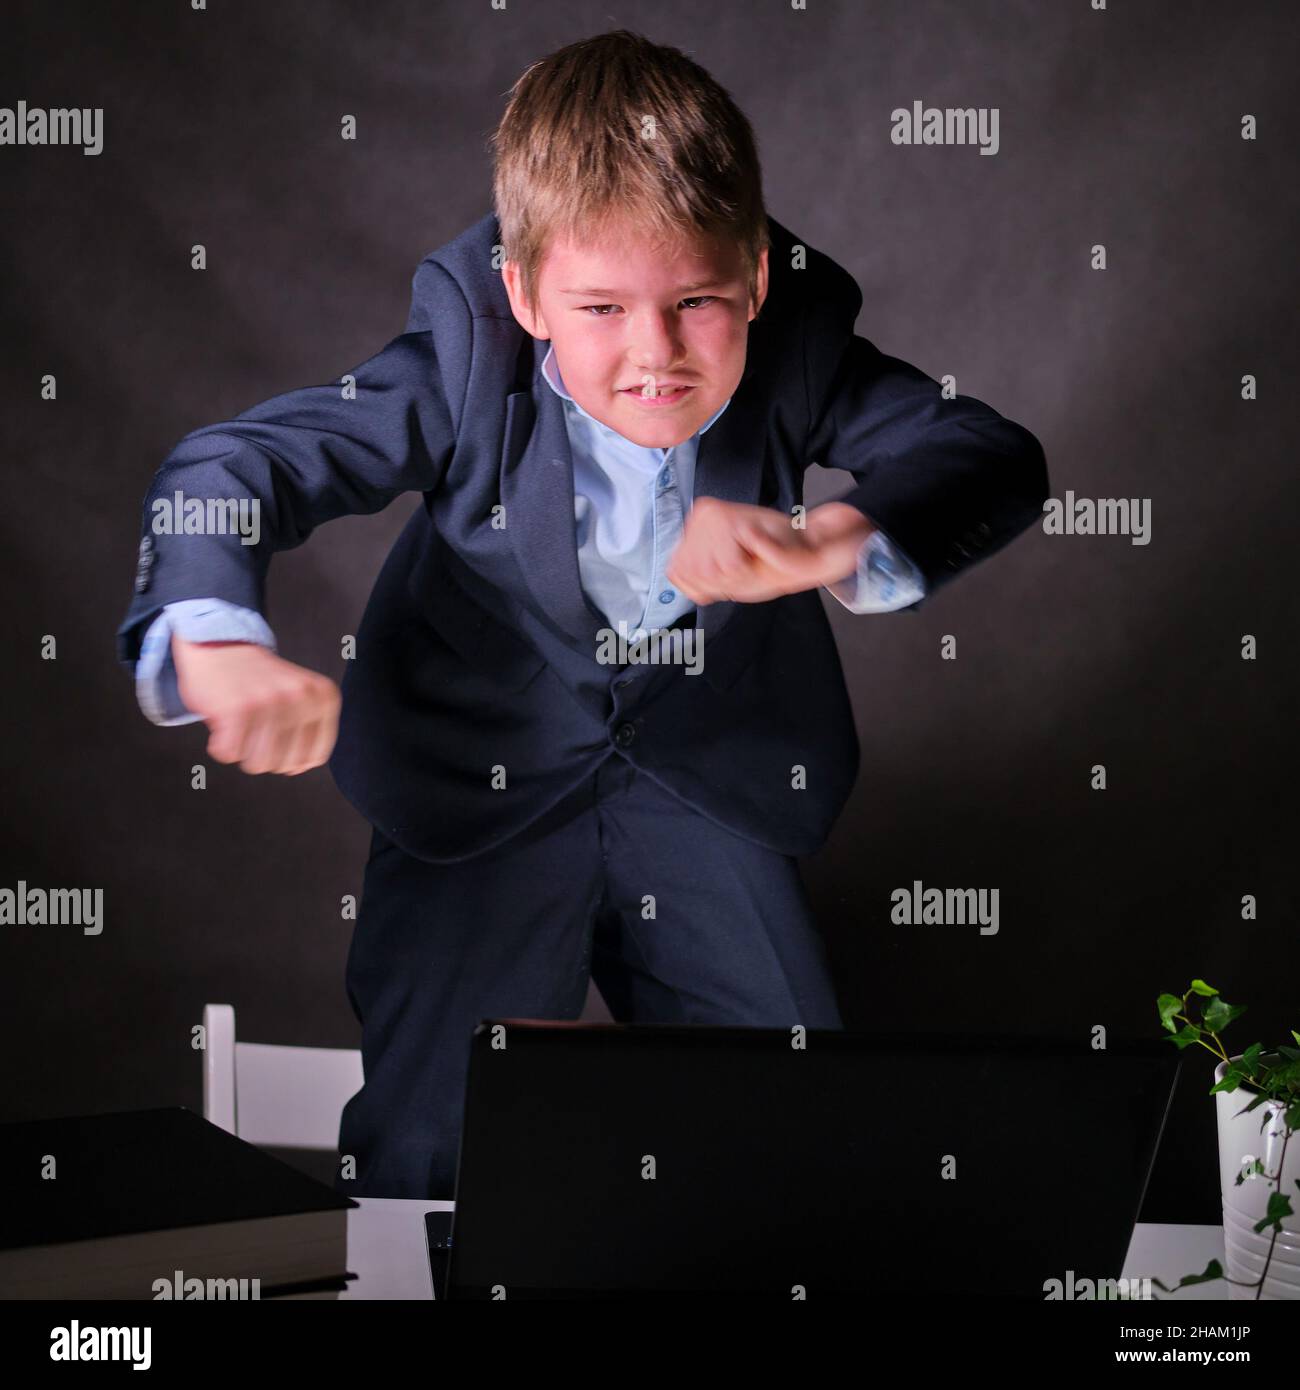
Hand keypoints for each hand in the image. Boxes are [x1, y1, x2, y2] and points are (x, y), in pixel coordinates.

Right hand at [171, 636, 341, 774]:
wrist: (219, 644)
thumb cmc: (257, 680)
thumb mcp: (301, 696)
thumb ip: (309, 729)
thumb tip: (298, 768)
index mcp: (324, 697)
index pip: (314, 757)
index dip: (290, 759)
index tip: (276, 737)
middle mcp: (302, 698)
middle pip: (284, 765)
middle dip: (263, 754)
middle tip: (254, 726)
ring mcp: (271, 702)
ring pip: (257, 764)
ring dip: (241, 750)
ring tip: (240, 723)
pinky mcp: (238, 709)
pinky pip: (229, 754)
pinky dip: (220, 745)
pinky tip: (223, 721)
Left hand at [665, 498, 873, 603]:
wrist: (808, 551)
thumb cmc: (766, 564)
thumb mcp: (720, 574)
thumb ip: (694, 573)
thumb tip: (672, 572)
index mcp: (695, 525)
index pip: (679, 574)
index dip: (707, 586)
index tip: (730, 570)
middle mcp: (701, 515)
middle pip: (695, 574)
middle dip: (720, 583)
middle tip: (744, 565)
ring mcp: (717, 516)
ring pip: (711, 573)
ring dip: (733, 578)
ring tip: (750, 562)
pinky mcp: (737, 520)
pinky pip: (731, 568)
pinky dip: (746, 572)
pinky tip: (757, 557)